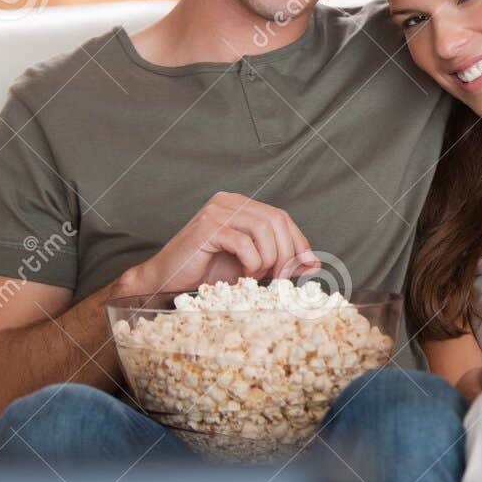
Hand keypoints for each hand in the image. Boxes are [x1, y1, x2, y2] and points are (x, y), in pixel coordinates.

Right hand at [128, 192, 318, 293]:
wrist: (167, 280)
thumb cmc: (207, 272)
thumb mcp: (252, 267)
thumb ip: (281, 262)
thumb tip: (313, 262)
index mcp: (240, 205)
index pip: (280, 217)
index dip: (299, 241)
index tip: (310, 264)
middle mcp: (229, 201)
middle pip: (276, 220)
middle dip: (286, 253)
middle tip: (281, 278)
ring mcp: (217, 211)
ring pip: (264, 229)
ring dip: (269, 259)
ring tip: (257, 276)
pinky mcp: (207, 227)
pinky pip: (244, 243)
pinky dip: (251, 263)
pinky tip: (243, 274)